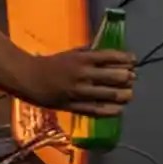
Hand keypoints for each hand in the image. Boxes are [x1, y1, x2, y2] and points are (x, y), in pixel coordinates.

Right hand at [16, 48, 135, 115]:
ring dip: (123, 94)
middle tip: (132, 78)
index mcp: (83, 58)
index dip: (127, 59)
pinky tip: (119, 109)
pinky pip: (96, 110)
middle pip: (115, 76)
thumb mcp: (73, 53)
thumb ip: (92, 54)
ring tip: (128, 94)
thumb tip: (114, 56)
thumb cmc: (53, 64)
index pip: (112, 57)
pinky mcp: (73, 105)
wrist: (28, 78)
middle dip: (128, 77)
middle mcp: (83, 74)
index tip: (134, 61)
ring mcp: (79, 91)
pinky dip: (111, 110)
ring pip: (109, 94)